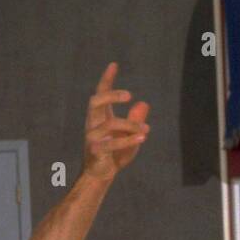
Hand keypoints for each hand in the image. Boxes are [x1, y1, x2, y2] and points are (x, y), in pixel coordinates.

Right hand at [83, 62, 149, 182]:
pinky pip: (112, 143)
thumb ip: (135, 120)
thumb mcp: (129, 135)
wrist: (102, 175)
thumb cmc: (115, 153)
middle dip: (111, 95)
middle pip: (96, 102)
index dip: (106, 79)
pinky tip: (143, 137)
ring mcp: (92, 136)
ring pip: (110, 124)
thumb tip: (144, 104)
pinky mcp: (95, 151)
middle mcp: (92, 123)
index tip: (114, 65)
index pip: (100, 93)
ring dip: (131, 125)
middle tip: (129, 95)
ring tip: (147, 128)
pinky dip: (128, 140)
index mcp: (99, 116)